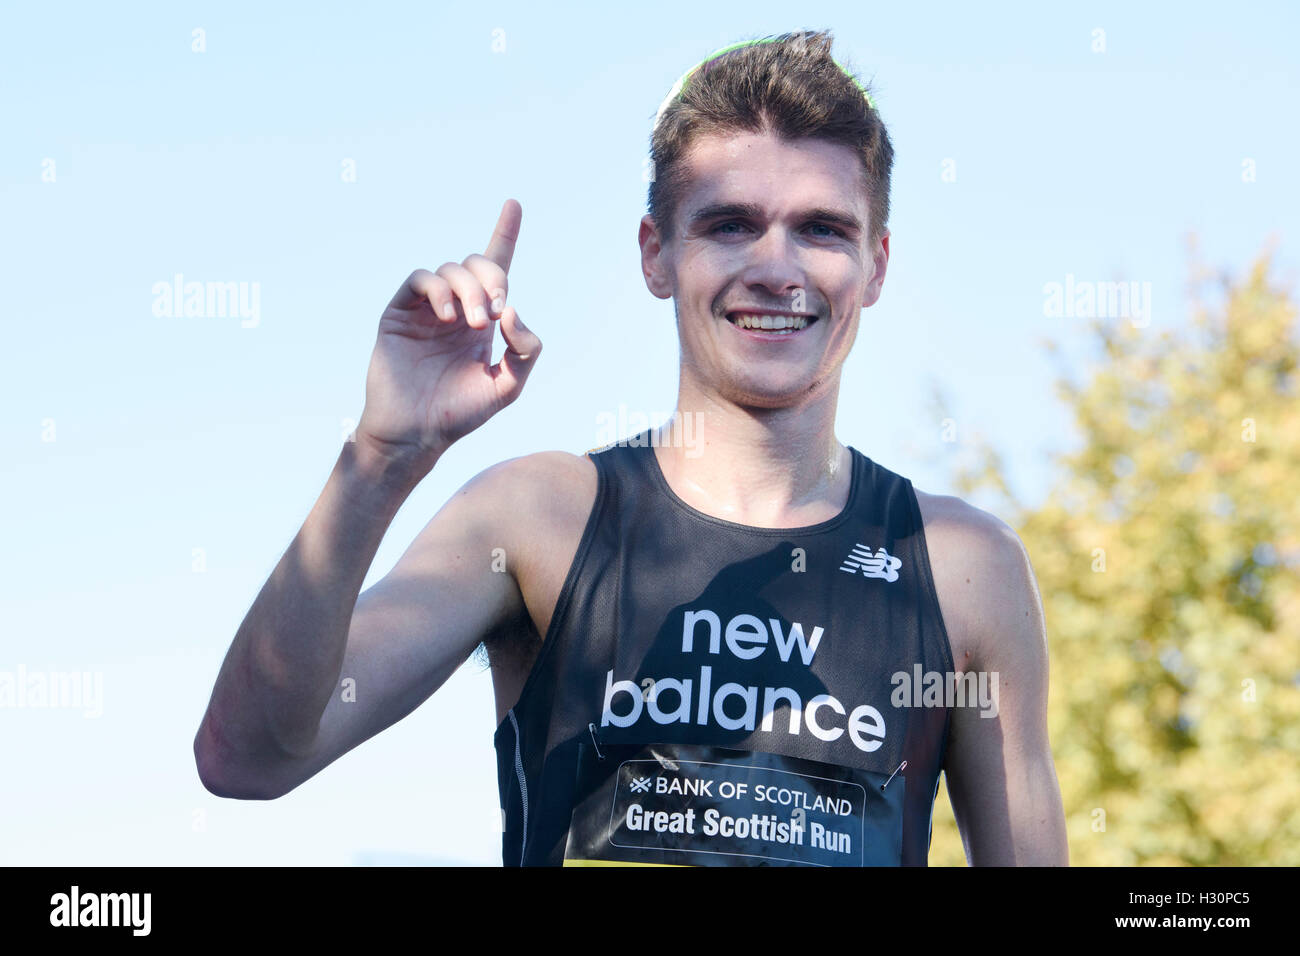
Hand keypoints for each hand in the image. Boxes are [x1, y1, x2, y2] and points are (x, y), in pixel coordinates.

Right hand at [355, 199, 541, 470]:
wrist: (416, 434)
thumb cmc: (460, 413)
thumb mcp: (508, 387)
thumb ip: (525, 351)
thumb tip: (512, 312)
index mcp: (482, 321)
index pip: (497, 270)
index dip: (505, 234)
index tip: (513, 204)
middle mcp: (455, 308)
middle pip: (478, 264)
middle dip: (493, 279)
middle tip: (496, 312)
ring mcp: (426, 309)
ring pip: (450, 269)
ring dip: (469, 290)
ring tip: (472, 323)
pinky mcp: (399, 314)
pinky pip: (420, 280)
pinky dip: (438, 290)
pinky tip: (448, 317)